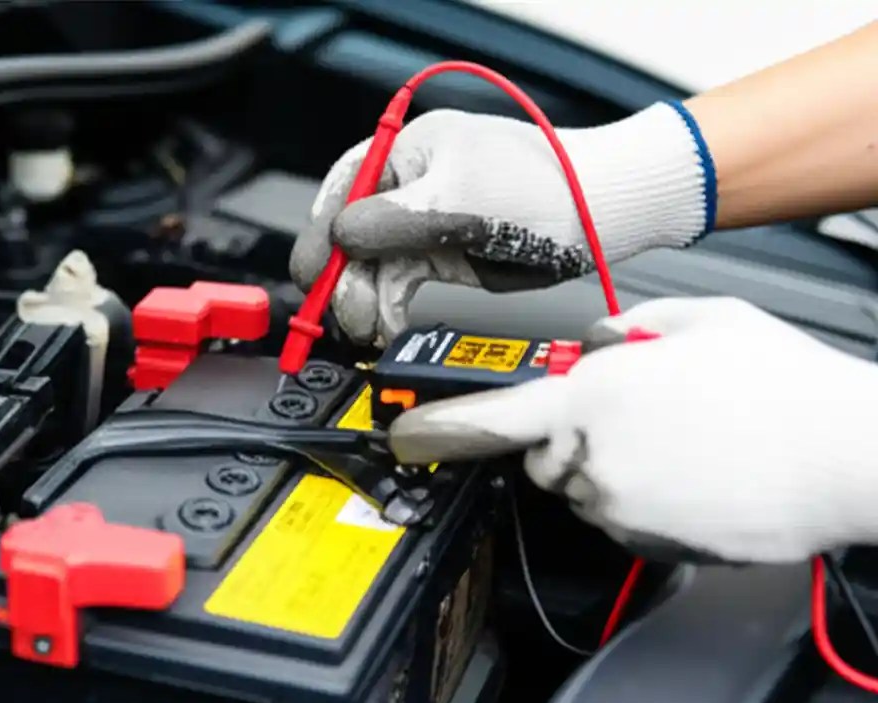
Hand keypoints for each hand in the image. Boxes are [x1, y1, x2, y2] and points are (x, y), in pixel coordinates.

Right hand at [290, 103, 710, 346]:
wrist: (602, 216)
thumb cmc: (546, 187)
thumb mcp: (459, 198)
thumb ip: (390, 220)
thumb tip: (338, 238)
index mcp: (401, 154)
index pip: (337, 197)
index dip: (323, 241)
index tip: (319, 279)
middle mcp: (404, 190)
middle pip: (345, 242)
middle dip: (342, 281)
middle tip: (345, 315)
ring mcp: (420, 227)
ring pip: (367, 273)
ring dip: (362, 305)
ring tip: (370, 330)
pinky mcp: (439, 261)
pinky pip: (395, 290)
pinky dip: (387, 313)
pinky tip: (388, 329)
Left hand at [388, 297, 877, 563]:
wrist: (846, 456)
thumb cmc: (782, 386)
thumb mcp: (701, 320)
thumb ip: (629, 327)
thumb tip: (601, 341)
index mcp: (594, 393)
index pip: (492, 416)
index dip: (443, 426)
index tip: (408, 434)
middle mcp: (593, 454)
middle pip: (542, 454)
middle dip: (569, 434)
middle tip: (636, 411)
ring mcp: (620, 504)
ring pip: (583, 487)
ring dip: (610, 466)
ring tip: (682, 440)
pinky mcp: (650, 539)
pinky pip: (621, 517)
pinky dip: (642, 498)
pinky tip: (694, 473)